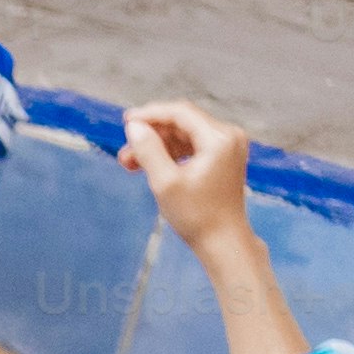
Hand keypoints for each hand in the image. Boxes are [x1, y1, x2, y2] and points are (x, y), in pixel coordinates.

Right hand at [117, 102, 251, 248]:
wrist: (223, 241)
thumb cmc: (195, 215)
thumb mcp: (165, 183)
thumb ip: (149, 150)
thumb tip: (134, 126)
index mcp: (219, 138)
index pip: (181, 113)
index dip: (151, 114)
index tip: (126, 121)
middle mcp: (228, 135)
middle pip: (183, 123)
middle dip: (152, 135)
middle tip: (125, 153)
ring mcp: (228, 146)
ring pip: (185, 135)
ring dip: (158, 146)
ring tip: (132, 164)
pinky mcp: (224, 157)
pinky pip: (193, 146)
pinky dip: (172, 154)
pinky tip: (152, 166)